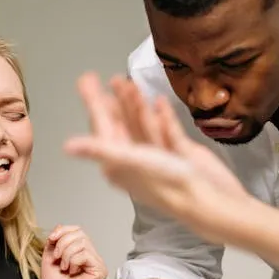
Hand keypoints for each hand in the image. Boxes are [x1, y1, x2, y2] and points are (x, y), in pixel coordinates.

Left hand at [40, 225, 106, 278]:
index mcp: (79, 252)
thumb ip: (54, 241)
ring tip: (64, 268)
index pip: (77, 230)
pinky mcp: (100, 269)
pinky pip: (85, 253)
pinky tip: (72, 272)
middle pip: (80, 234)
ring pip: (82, 242)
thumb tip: (59, 227)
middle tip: (57, 258)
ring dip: (66, 254)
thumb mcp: (49, 257)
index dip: (63, 231)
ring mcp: (96, 262)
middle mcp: (90, 256)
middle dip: (63, 243)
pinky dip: (73, 261)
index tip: (51, 239)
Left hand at [64, 73, 248, 237]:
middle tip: (107, 78)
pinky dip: (162, 116)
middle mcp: (135, 161)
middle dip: (113, 101)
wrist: (211, 200)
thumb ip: (99, 149)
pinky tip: (159, 101)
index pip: (102, 127)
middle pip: (120, 124)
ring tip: (128, 82)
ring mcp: (158, 158)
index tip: (86, 80)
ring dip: (135, 105)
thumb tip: (67, 147)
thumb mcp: (130, 161)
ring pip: (142, 126)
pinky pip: (166, 131)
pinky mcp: (180, 155)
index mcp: (119, 163)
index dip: (94, 103)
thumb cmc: (168, 182)